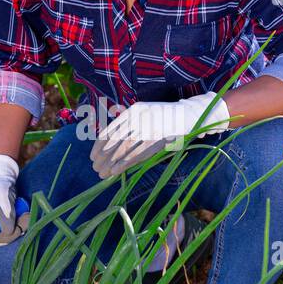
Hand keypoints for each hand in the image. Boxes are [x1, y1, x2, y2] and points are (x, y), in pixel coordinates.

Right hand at [0, 154, 29, 244]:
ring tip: (24, 220)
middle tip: (20, 228)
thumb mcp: (5, 198)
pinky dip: (12, 230)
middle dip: (5, 236)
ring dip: (12, 233)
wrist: (3, 180)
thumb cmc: (1, 186)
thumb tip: (9, 233)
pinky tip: (19, 223)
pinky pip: (1, 234)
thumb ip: (6, 216)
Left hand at [90, 92, 229, 178]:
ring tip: (102, 172)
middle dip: (102, 156)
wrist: (190, 115)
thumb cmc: (165, 119)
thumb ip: (130, 126)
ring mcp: (148, 128)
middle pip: (114, 140)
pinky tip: (115, 172)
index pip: (110, 129)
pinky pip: (136, 154)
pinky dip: (123, 164)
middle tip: (95, 167)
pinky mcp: (156, 139)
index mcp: (133, 110)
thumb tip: (110, 146)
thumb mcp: (145, 115)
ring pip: (123, 148)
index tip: (92, 155)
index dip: (99, 145)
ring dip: (110, 162)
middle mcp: (138, 117)